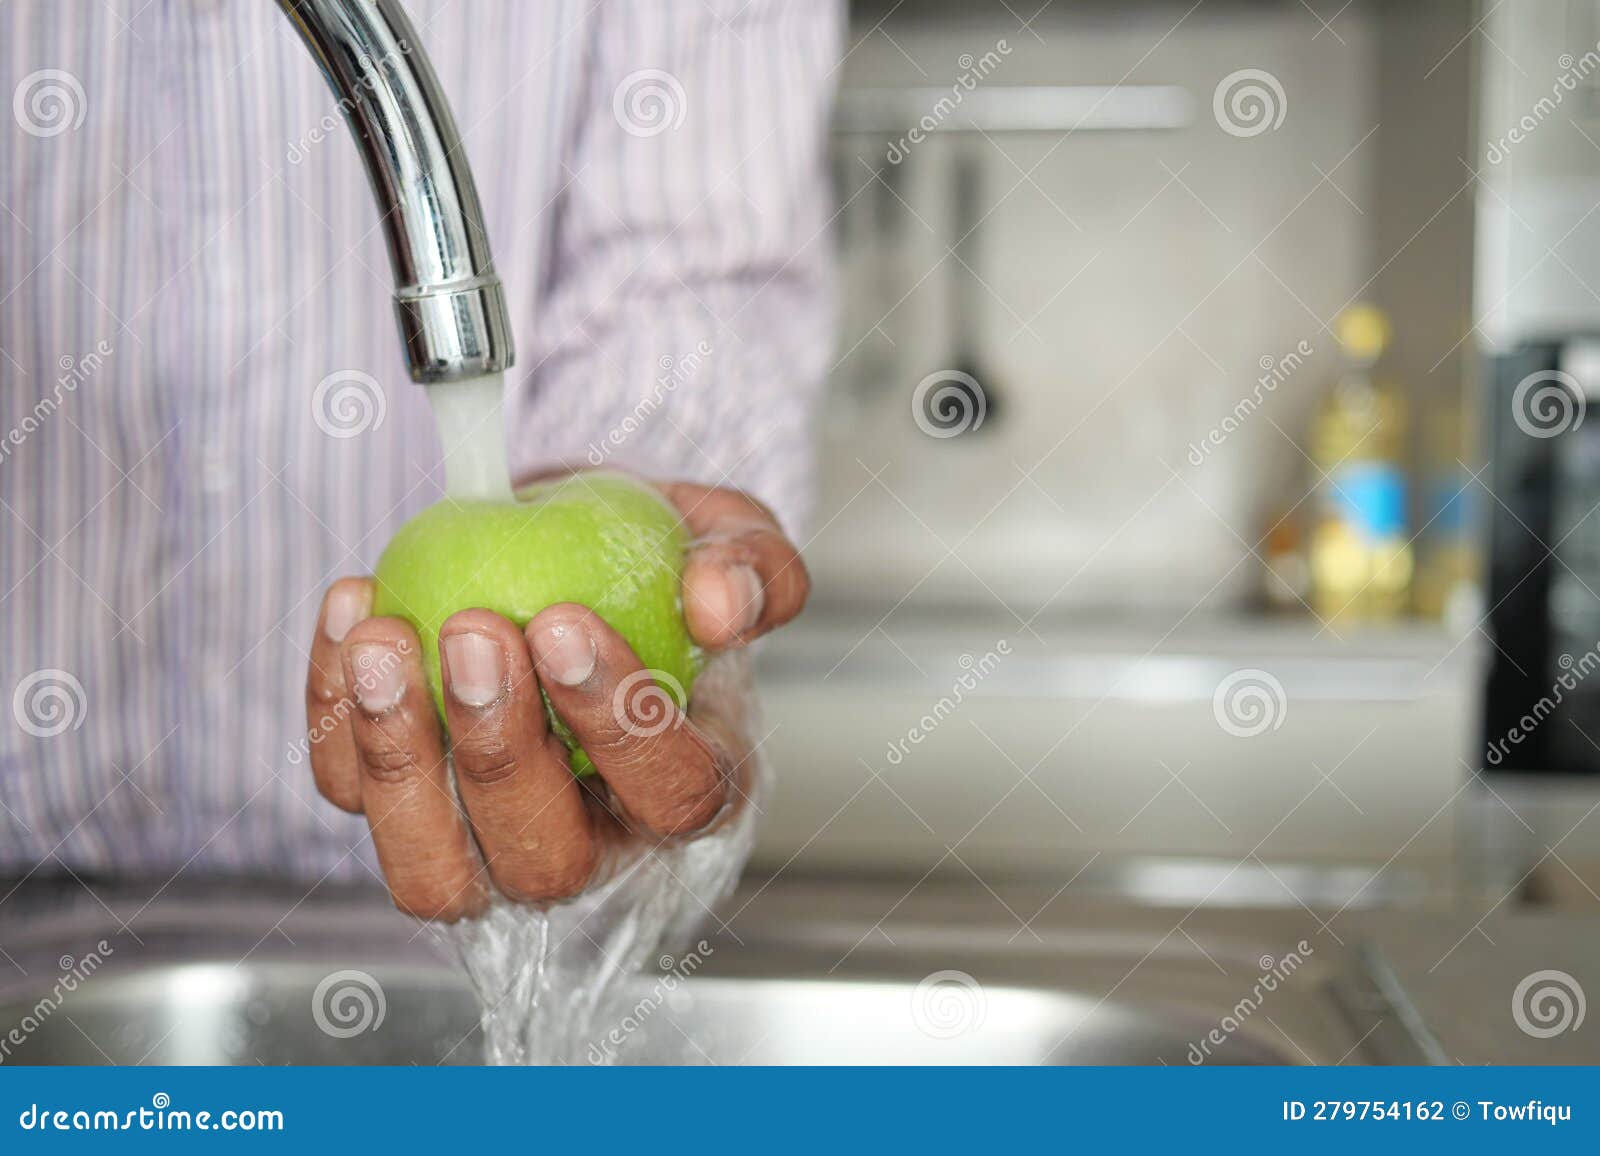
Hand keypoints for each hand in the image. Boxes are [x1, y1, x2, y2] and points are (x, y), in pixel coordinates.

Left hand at [303, 479, 808, 919]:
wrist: (567, 554)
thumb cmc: (657, 560)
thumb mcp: (729, 537)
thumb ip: (752, 565)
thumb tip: (716, 604)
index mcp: (687, 785)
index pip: (674, 797)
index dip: (622, 728)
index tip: (565, 622)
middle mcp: (590, 840)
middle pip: (547, 863)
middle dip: (501, 755)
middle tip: (476, 629)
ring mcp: (485, 838)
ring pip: (433, 872)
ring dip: (397, 762)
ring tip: (384, 639)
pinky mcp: (403, 805)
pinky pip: (349, 791)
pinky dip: (332, 706)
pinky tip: (355, 603)